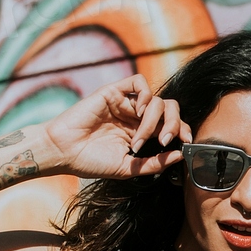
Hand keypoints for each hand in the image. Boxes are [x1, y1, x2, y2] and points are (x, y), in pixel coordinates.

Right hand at [42, 75, 191, 179]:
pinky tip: (139, 112)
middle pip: (169, 108)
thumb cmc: (90, 162)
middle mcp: (135, 116)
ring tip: (139, 138)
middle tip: (164, 140)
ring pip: (156, 99)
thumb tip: (180, 154)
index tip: (186, 142)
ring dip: (153, 120)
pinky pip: (138, 82)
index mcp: (140, 132)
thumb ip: (154, 163)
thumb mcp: (128, 168)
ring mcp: (125, 103)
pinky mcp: (113, 92)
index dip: (182, 130)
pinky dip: (146, 95)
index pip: (170, 124)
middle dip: (174, 124)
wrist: (63, 152)